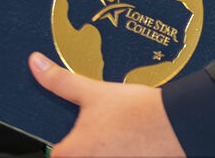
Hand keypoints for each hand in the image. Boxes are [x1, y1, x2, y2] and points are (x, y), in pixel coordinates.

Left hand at [29, 53, 183, 156]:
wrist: (178, 123)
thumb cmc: (138, 112)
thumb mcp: (93, 91)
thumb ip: (60, 81)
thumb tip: (36, 65)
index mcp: (74, 152)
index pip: (54, 152)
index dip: (63, 136)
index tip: (74, 125)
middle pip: (77, 154)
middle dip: (85, 141)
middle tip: (99, 126)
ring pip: (97, 156)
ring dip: (103, 146)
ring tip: (115, 130)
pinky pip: (116, 156)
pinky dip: (119, 149)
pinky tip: (129, 137)